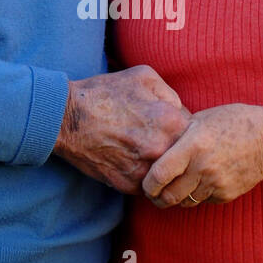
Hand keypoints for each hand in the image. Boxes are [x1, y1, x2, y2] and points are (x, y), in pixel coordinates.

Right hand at [52, 65, 191, 193]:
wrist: (65, 117)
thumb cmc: (104, 93)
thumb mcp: (144, 76)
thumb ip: (171, 94)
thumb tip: (183, 111)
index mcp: (171, 121)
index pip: (197, 135)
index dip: (189, 132)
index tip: (177, 131)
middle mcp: (161, 149)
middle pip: (185, 158)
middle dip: (179, 152)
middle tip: (164, 145)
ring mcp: (144, 170)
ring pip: (168, 175)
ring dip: (163, 168)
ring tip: (149, 155)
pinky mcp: (127, 184)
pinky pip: (147, 186)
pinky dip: (145, 177)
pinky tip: (134, 163)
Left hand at [141, 104, 262, 207]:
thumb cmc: (232, 122)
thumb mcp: (201, 119)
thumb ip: (177, 135)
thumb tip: (152, 146)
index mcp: (193, 145)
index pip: (159, 174)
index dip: (147, 184)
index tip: (145, 184)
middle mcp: (203, 167)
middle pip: (169, 196)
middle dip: (157, 198)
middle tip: (154, 194)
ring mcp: (216, 183)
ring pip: (185, 201)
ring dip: (178, 197)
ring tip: (177, 186)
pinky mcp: (226, 194)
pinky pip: (203, 201)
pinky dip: (198, 195)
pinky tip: (203, 181)